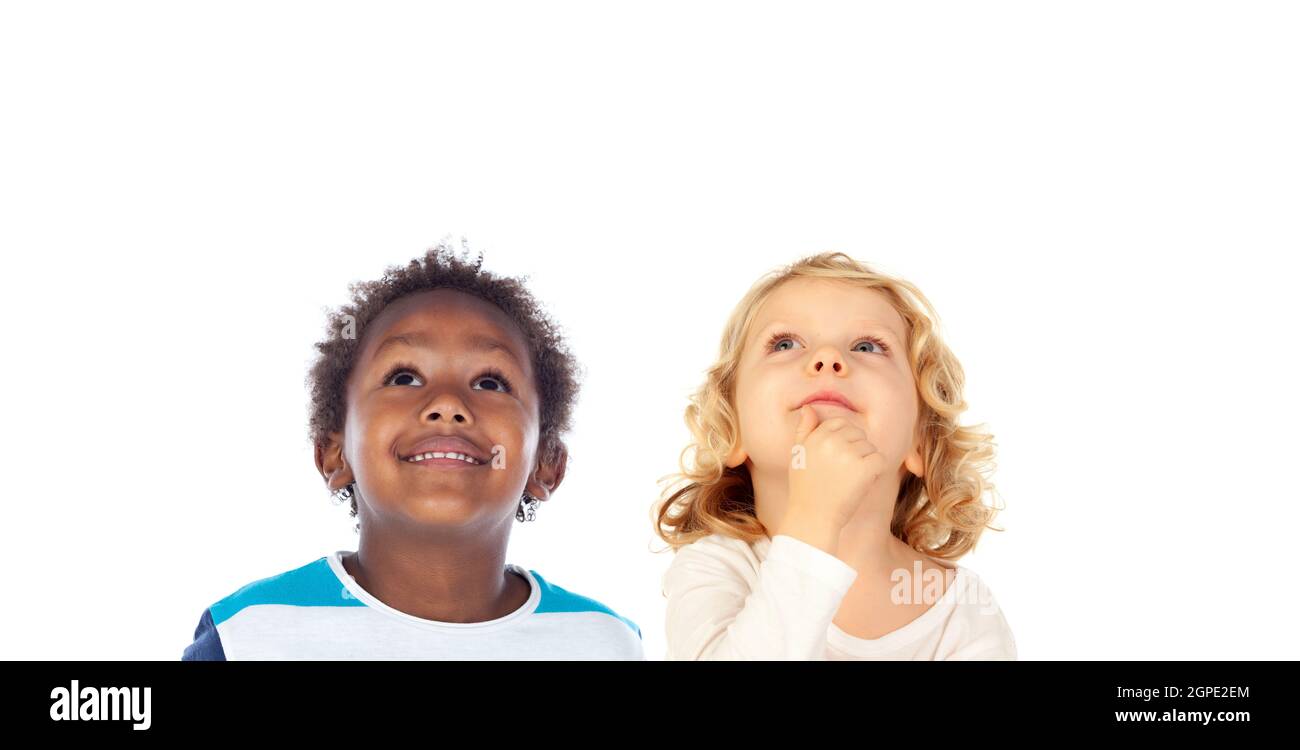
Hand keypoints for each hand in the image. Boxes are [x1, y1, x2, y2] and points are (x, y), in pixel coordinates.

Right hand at [787, 404, 887, 531]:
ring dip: (866, 462)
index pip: (840, 423)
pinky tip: (862, 483)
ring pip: (870, 447)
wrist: (812, 517)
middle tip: (844, 472)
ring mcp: (848, 454)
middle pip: (858, 433)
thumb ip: (804, 430)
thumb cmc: (805, 488)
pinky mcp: (863, 468)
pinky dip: (876, 472)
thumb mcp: (798, 455)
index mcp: (816, 436)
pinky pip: (880, 460)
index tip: (838, 459)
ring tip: (850, 480)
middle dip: (856, 449)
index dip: (843, 440)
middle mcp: (831, 441)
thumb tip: (808, 408)